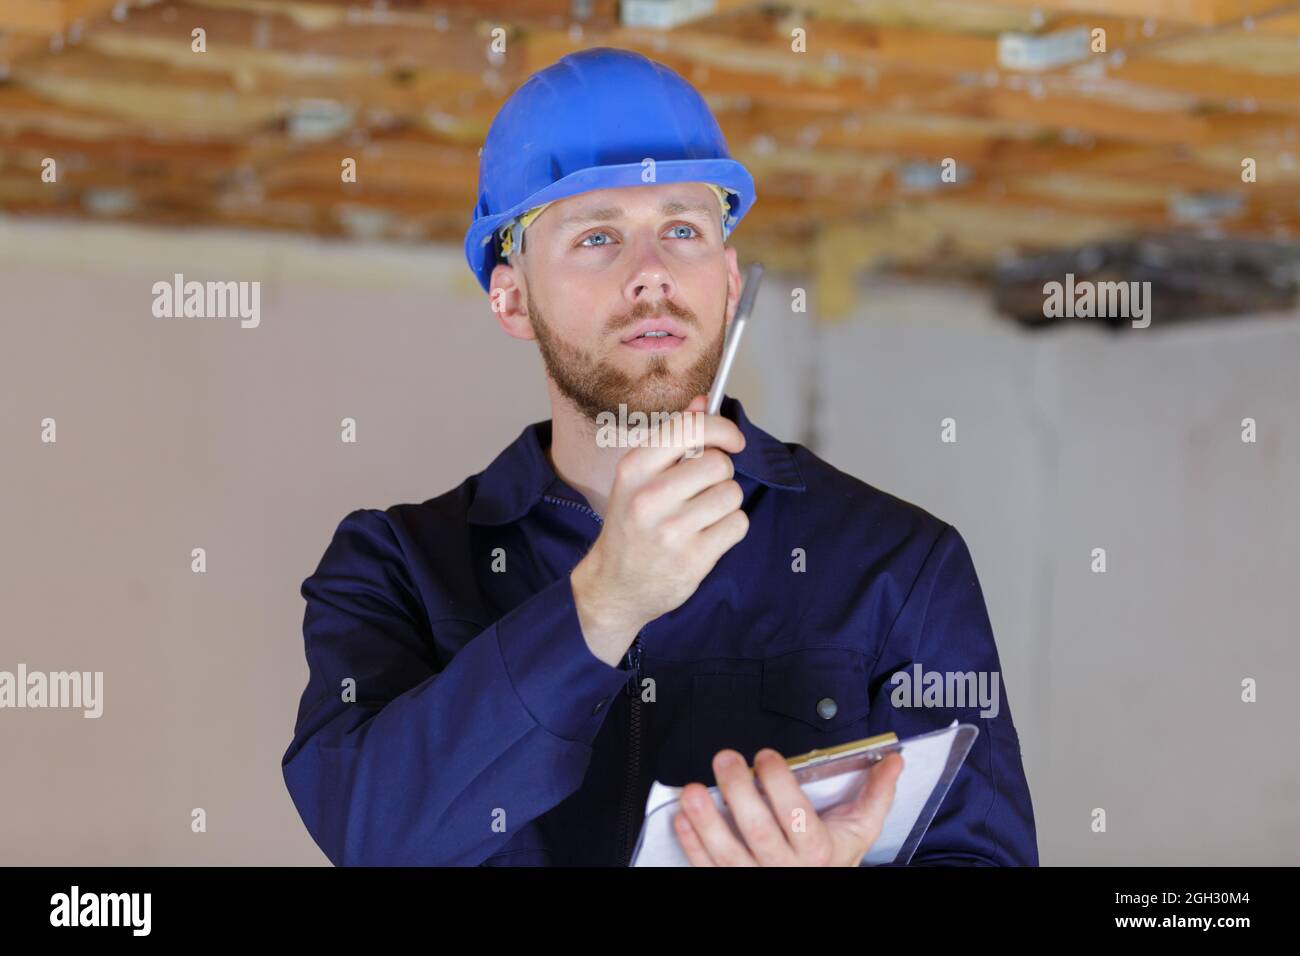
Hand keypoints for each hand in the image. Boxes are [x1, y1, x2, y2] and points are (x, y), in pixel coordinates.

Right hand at [571, 394, 747, 664]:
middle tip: (703, 488)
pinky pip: (738, 524)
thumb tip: (703, 402)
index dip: (722, 429)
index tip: (732, 440)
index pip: (691, 429)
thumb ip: (673, 437)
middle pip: (719, 463)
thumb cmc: (631, 525)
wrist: (616, 585)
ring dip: (725, 502)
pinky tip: (707, 535)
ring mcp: (671, 531)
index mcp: (634, 469)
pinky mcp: (693, 559)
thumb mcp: (639, 477)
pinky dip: (730, 528)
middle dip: (720, 473)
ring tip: (702, 514)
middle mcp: (649, 498)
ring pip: (732, 494)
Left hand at [672, 748, 903, 866]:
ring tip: (694, 789)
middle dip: (738, 791)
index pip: (796, 815)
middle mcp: (786, 867)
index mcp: (818, 849)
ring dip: (706, 820)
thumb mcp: (859, 829)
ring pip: (727, 853)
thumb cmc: (834, 857)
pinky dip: (692, 843)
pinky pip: (707, 867)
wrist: (820, 887)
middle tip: (725, 758)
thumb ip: (876, 793)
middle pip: (758, 830)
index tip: (766, 756)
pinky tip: (681, 817)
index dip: (779, 783)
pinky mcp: (731, 883)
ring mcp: (756, 878)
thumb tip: (893, 760)